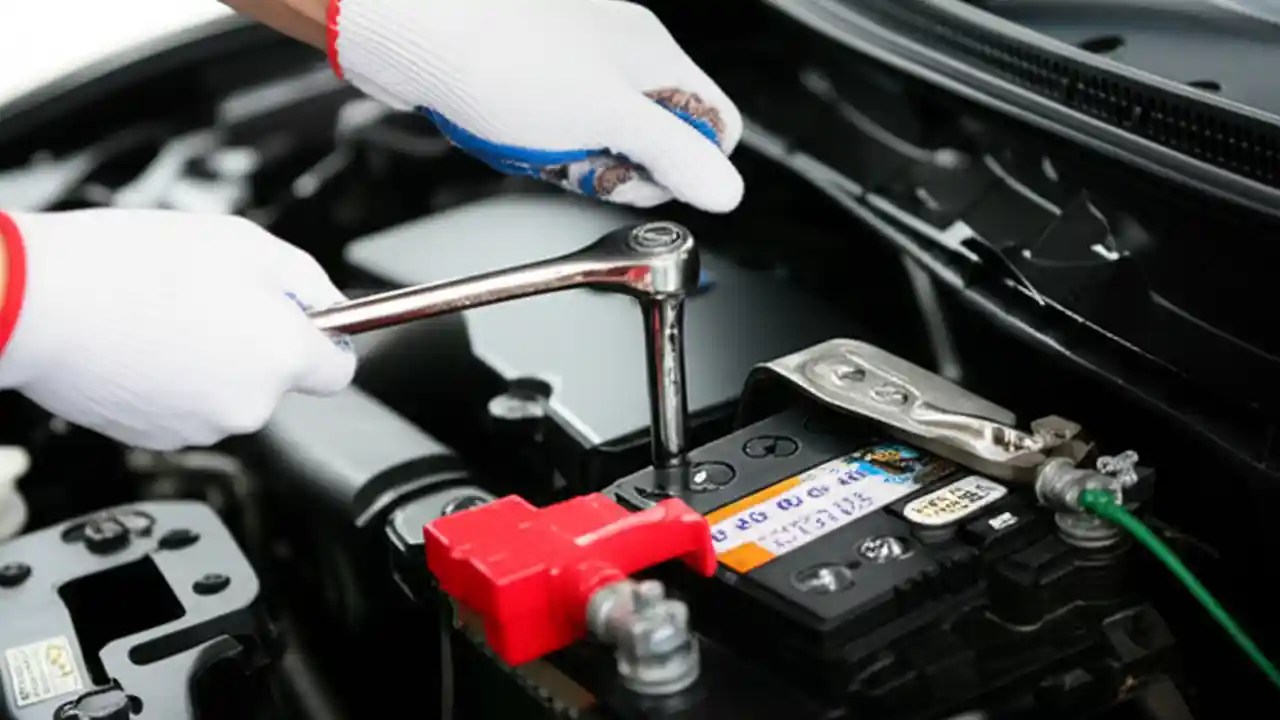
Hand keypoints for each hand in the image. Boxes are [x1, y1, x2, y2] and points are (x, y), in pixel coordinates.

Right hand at [0, 210, 354, 450]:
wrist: (36, 303)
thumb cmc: (131, 266)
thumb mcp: (245, 243)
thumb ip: (306, 281)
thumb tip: (331, 307)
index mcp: (283, 358)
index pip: (338, 370)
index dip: (323, 340)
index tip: (304, 322)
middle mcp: (250, 406)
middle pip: (277, 380)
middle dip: (257, 344)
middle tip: (213, 298)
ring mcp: (200, 429)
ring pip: (228, 395)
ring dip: (211, 362)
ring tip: (166, 316)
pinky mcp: (155, 439)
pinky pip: (184, 407)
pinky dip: (172, 382)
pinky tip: (142, 343)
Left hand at [326, 0, 743, 211]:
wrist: (410, 30)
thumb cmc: (501, 57)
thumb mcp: (607, 120)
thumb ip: (674, 156)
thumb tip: (729, 191)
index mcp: (652, 55)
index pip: (713, 126)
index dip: (689, 167)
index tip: (648, 178)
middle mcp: (619, 53)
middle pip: (655, 139)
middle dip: (621, 166)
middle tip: (584, 160)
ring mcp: (573, 64)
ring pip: (601, 139)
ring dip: (574, 158)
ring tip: (540, 144)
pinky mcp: (530, 78)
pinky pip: (555, 129)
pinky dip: (539, 144)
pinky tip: (514, 136)